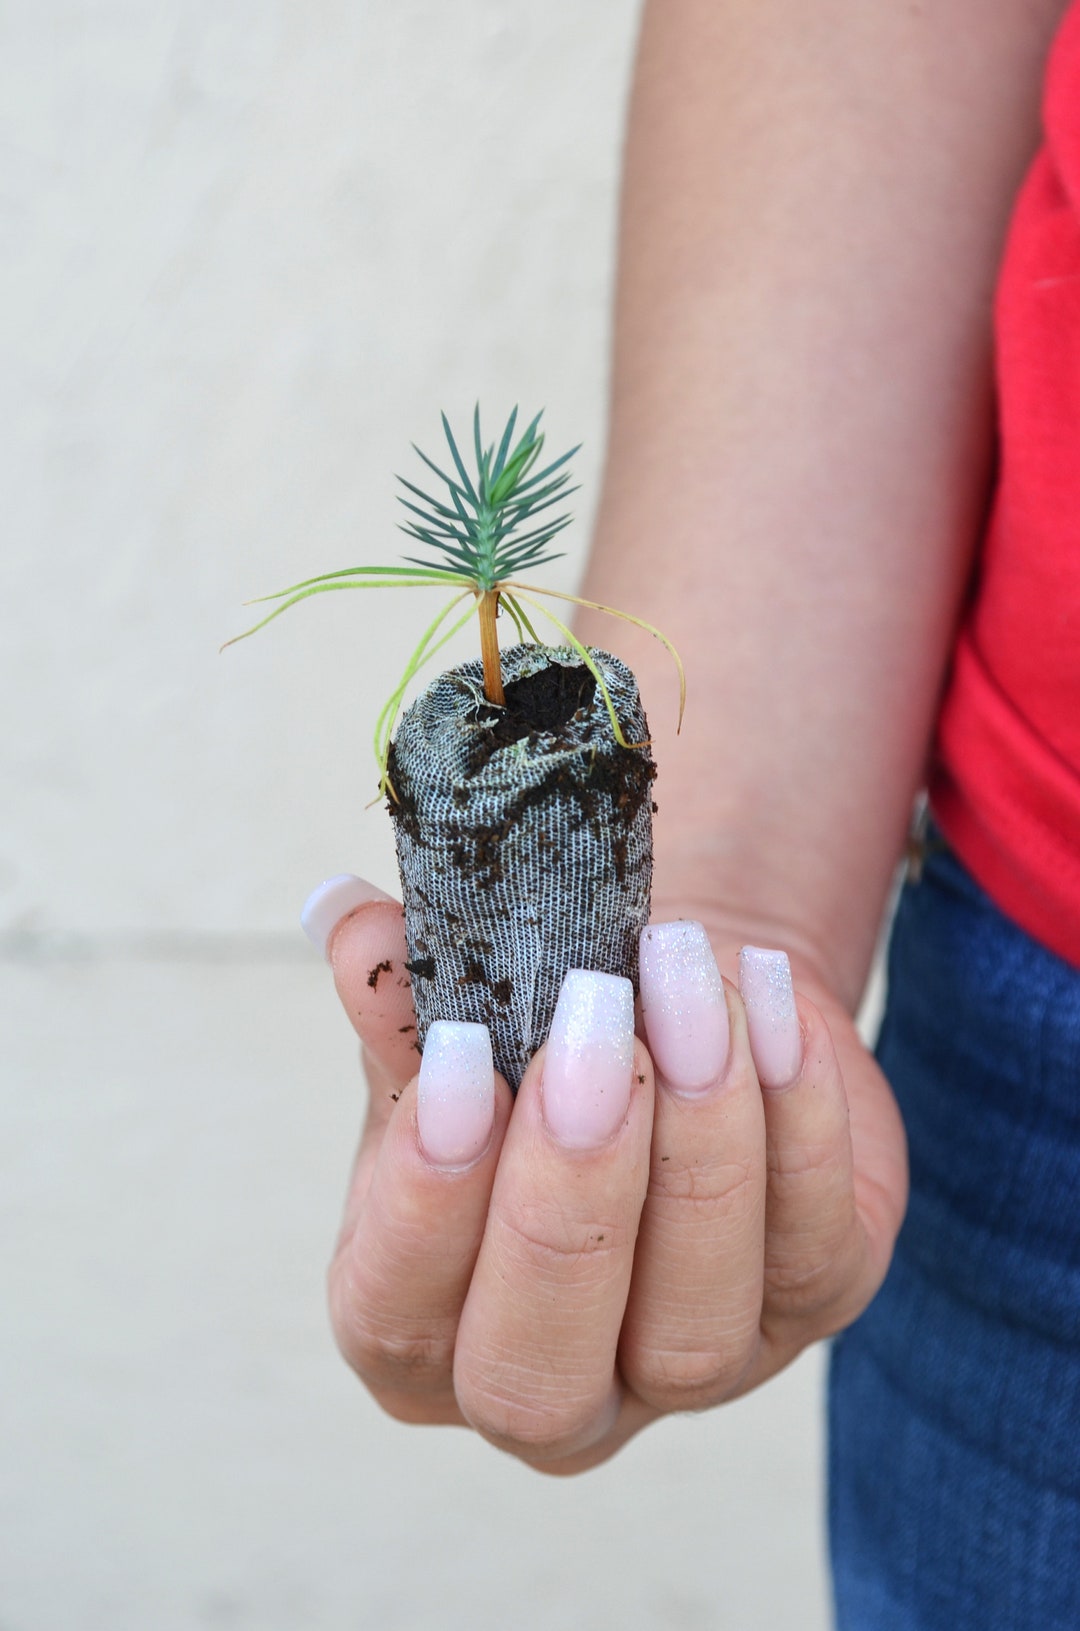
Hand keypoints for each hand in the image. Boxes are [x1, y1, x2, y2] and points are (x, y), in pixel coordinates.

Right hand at [314, 878, 907, 1473]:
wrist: (662, 1013)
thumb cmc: (530, 1050)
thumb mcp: (452, 1033)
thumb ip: (399, 1002)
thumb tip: (349, 926)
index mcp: (422, 1337)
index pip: (398, 1323)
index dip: (426, 1204)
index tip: (458, 1060)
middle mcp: (557, 1393)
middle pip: (544, 1374)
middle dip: (570, 1193)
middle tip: (587, 1027)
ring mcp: (693, 1366)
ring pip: (695, 1319)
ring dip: (697, 1135)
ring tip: (682, 983)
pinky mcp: (815, 1301)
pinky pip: (815, 1235)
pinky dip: (797, 1108)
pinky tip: (767, 996)